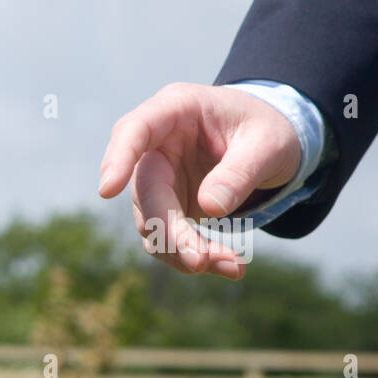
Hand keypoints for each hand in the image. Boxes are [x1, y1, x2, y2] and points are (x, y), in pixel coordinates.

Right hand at [98, 82, 302, 280]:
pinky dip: (195, 257)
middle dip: (168, 230)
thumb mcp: (268, 143)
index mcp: (175, 110)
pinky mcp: (166, 208)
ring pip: (151, 224)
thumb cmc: (269, 129)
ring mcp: (157, 179)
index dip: (117, 159)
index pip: (133, 130)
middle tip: (199, 261)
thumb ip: (241, 171)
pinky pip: (168, 239)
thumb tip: (210, 208)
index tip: (107, 190)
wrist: (269, 143)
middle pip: (144, 191)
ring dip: (184, 251)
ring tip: (232, 266)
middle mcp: (155, 146)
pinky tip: (229, 266)